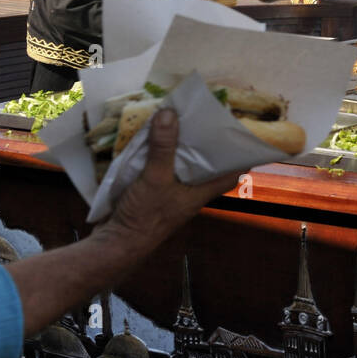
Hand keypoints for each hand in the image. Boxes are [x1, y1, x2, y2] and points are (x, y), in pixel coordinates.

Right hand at [96, 108, 238, 254]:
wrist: (115, 244)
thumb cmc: (145, 216)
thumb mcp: (155, 178)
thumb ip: (163, 147)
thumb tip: (170, 113)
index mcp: (201, 193)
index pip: (231, 174)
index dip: (239, 156)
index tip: (240, 134)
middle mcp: (190, 193)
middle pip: (206, 166)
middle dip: (205, 144)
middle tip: (205, 118)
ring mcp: (171, 195)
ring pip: (182, 167)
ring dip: (180, 148)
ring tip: (180, 121)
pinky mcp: (153, 195)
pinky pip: (162, 170)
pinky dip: (161, 156)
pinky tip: (154, 140)